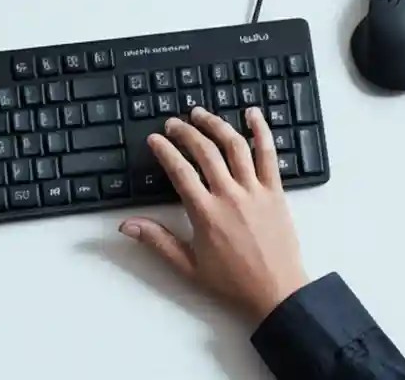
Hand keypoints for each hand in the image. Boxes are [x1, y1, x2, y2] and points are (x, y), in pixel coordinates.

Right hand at [120, 106, 309, 324]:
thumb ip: (157, 241)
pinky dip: (261, 130)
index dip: (165, 150)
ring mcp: (255, 190)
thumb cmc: (233, 282)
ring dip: (215, 124)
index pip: (180, 171)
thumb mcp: (189, 265)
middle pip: (205, 151)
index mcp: (206, 213)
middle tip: (174, 123)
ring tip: (201, 114)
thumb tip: (127, 225)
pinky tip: (252, 114)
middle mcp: (229, 196)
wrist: (277, 292)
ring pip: (233, 146)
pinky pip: (268, 154)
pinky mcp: (276, 191)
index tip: (155, 139)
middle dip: (185, 132)